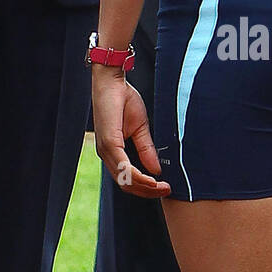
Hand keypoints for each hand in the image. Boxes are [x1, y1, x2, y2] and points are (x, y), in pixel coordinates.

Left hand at [92, 67, 170, 197]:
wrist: (112, 80)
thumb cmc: (123, 99)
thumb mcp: (140, 128)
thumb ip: (146, 149)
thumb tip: (157, 170)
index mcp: (112, 151)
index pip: (127, 179)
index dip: (146, 188)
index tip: (165, 187)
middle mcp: (106, 154)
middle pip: (126, 185)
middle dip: (147, 191)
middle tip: (166, 190)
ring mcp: (106, 149)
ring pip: (125, 180)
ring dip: (145, 187)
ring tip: (162, 186)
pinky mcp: (109, 142)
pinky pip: (123, 166)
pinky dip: (138, 176)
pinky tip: (151, 178)